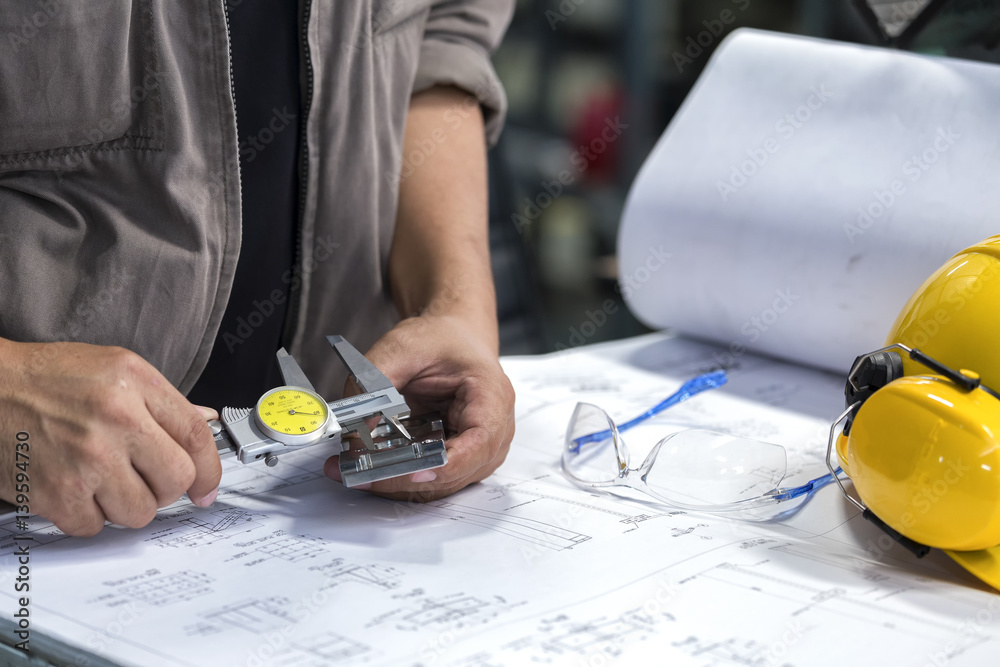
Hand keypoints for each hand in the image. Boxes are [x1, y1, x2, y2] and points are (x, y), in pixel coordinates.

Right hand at [0, 339, 221, 535]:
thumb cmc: (49, 378)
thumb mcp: (117, 368)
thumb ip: (163, 400)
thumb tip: (204, 423)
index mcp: (135, 385)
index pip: (196, 436)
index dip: (210, 469)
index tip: (207, 486)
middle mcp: (115, 421)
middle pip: (176, 481)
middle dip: (168, 487)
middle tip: (148, 478)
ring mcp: (87, 460)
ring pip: (140, 512)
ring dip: (127, 503)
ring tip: (105, 478)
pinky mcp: (56, 493)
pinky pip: (95, 526)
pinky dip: (89, 515)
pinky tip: (77, 487)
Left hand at [324, 314, 514, 500]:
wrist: (453, 336)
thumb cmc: (440, 339)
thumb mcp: (402, 348)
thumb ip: (375, 385)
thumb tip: (356, 430)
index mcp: (491, 396)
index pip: (480, 443)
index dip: (448, 464)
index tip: (412, 471)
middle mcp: (493, 430)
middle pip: (456, 471)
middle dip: (404, 477)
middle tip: (358, 473)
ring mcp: (478, 450)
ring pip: (441, 483)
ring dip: (398, 482)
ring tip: (353, 470)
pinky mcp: (459, 458)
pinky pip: (432, 478)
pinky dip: (400, 477)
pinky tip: (368, 467)